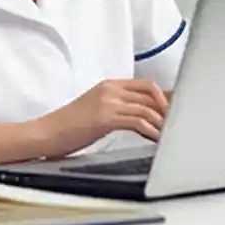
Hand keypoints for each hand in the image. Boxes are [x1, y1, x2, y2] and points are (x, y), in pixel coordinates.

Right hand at [31, 79, 169, 158]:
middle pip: (150, 91)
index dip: (165, 96)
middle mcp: (109, 89)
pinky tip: (156, 140)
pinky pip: (138, 120)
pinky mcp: (105, 117)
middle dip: (168, 107)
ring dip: (162, 122)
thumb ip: (118, 108)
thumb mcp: (96, 110)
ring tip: (170, 135)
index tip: (178, 108)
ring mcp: (107, 102)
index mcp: (108, 86)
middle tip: (178, 123)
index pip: (145, 84)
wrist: (46, 134)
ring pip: (147, 106)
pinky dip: (151, 130)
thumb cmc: (68, 127)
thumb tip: (143, 116)